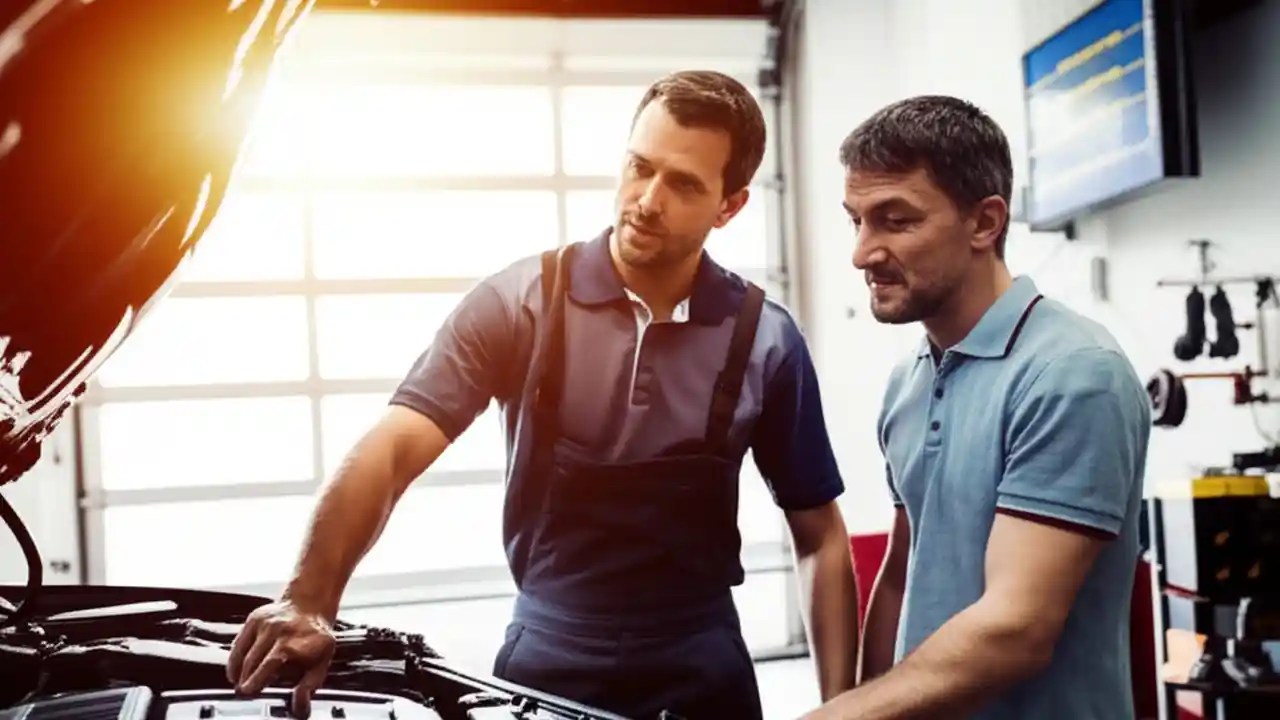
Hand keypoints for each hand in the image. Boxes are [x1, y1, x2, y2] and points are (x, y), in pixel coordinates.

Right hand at [226, 599, 335, 718]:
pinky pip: (238, 643)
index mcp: (295, 643)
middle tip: (243, 694)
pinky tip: (236, 673)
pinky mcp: (254, 619)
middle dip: (246, 679)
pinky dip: (234, 660)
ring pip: (244, 653)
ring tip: (241, 685)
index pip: (270, 663)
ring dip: (239, 672)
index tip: (247, 691)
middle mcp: (279, 630)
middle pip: (253, 660)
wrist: (309, 606)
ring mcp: (265, 623)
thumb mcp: (319, 664)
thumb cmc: (314, 641)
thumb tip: (300, 711)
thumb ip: (308, 688)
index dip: (257, 678)